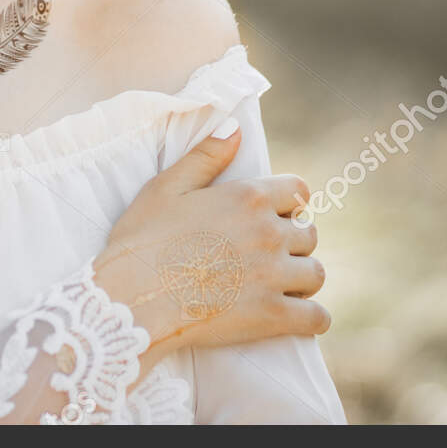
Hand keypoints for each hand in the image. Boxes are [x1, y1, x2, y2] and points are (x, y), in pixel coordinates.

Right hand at [93, 124, 328, 365]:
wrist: (130, 299)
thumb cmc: (142, 240)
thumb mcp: (165, 187)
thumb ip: (205, 156)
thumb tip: (235, 128)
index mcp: (248, 196)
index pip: (299, 190)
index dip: (288, 203)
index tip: (273, 216)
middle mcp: (268, 232)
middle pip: (309, 234)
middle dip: (292, 242)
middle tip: (266, 255)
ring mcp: (273, 275)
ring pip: (315, 274)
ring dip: (301, 278)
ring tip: (280, 285)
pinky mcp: (273, 316)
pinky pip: (316, 318)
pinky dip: (311, 318)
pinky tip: (296, 317)